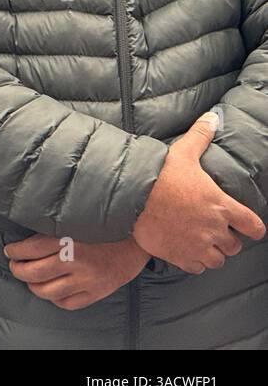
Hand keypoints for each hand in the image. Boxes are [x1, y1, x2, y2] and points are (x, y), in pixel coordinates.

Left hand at [5, 234, 147, 309]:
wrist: (141, 234)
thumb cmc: (107, 221)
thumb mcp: (77, 216)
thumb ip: (54, 224)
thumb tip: (27, 230)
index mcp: (66, 237)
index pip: (29, 249)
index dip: (14, 252)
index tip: (9, 251)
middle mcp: (74, 260)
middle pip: (33, 272)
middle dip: (18, 270)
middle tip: (15, 265)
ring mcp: (86, 279)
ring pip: (47, 291)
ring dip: (34, 286)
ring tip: (31, 280)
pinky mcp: (97, 291)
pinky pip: (68, 303)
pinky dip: (56, 299)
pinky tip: (53, 291)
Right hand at [133, 114, 265, 273]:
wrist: (131, 196)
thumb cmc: (160, 175)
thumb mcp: (184, 153)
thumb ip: (201, 136)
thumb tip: (213, 117)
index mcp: (222, 206)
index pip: (254, 227)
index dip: (253, 228)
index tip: (247, 227)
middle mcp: (215, 229)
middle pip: (235, 246)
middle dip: (227, 240)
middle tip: (214, 230)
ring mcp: (198, 245)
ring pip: (218, 260)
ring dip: (213, 253)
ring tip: (202, 243)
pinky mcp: (180, 256)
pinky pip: (197, 268)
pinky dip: (195, 262)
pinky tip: (186, 250)